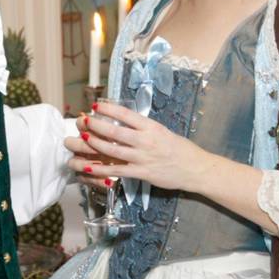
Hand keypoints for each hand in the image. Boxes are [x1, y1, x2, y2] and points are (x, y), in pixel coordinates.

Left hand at [70, 101, 205, 192]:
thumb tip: (127, 122)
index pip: (126, 114)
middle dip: (97, 126)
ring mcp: (143, 158)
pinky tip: (90, 166)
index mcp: (151, 127)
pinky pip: (117, 170)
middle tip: (84, 121)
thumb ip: (145, 128)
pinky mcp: (141, 173)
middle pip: (115, 132)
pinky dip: (102, 169)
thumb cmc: (181, 149)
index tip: (97, 105)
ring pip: (113, 150)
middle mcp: (146, 141)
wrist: (195, 168)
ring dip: (95, 144)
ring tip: (83, 138)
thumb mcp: (164, 131)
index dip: (108, 109)